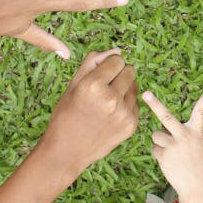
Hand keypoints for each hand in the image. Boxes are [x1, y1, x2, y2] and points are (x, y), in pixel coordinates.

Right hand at [41, 49, 138, 172]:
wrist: (67, 152)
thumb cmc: (67, 114)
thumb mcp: (73, 85)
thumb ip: (93, 62)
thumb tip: (117, 50)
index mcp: (93, 86)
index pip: (117, 60)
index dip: (108, 65)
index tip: (99, 75)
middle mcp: (111, 99)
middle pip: (130, 70)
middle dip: (119, 74)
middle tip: (104, 87)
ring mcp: (123, 114)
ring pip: (135, 86)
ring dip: (124, 89)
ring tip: (106, 102)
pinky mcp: (131, 126)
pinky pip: (136, 103)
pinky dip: (126, 105)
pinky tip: (111, 115)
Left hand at [142, 87, 202, 195]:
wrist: (196, 187)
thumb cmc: (195, 164)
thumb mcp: (193, 145)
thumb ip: (178, 134)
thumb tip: (158, 131)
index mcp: (195, 131)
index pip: (201, 112)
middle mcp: (184, 135)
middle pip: (166, 116)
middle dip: (154, 104)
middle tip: (146, 93)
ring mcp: (173, 145)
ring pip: (156, 135)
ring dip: (160, 142)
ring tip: (172, 154)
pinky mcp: (163, 155)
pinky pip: (155, 149)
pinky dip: (160, 155)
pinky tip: (170, 162)